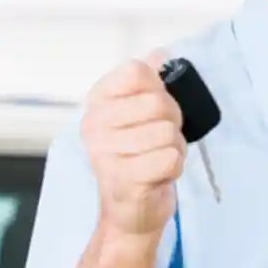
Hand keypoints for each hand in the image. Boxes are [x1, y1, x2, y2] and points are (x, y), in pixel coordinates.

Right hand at [80, 51, 186, 238]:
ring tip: (155, 161)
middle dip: (172, 123)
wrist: (130, 213)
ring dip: (174, 149)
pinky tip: (156, 176)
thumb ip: (148, 83)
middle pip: (159, 102)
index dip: (158, 89)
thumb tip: (160, 53)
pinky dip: (174, 168)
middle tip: (157, 142)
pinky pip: (170, 158)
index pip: (137, 71)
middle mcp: (94, 125)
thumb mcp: (140, 116)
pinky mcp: (124, 180)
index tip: (151, 110)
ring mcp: (106, 154)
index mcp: (97, 102)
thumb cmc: (138, 159)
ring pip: (168, 132)